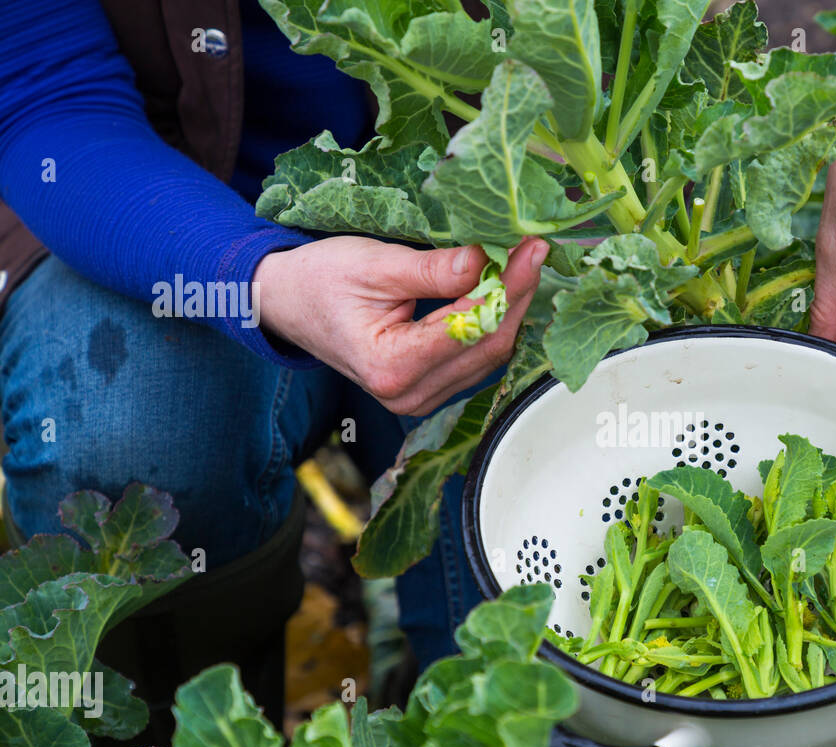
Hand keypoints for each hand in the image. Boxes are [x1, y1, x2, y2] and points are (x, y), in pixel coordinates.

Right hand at [254, 235, 548, 415]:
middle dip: (517, 295)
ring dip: (510, 308)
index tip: (531, 248)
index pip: (469, 326)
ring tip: (525, 263)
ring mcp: (421, 397)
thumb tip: (485, 261)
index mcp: (391, 366)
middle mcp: (410, 394)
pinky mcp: (429, 388)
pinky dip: (493, 322)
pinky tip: (504, 289)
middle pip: (488, 345)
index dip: (507, 286)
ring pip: (488, 354)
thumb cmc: (320, 280)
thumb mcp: (373, 264)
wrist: (287, 303)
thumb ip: (432, 270)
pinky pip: (476, 357)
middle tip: (536, 250)